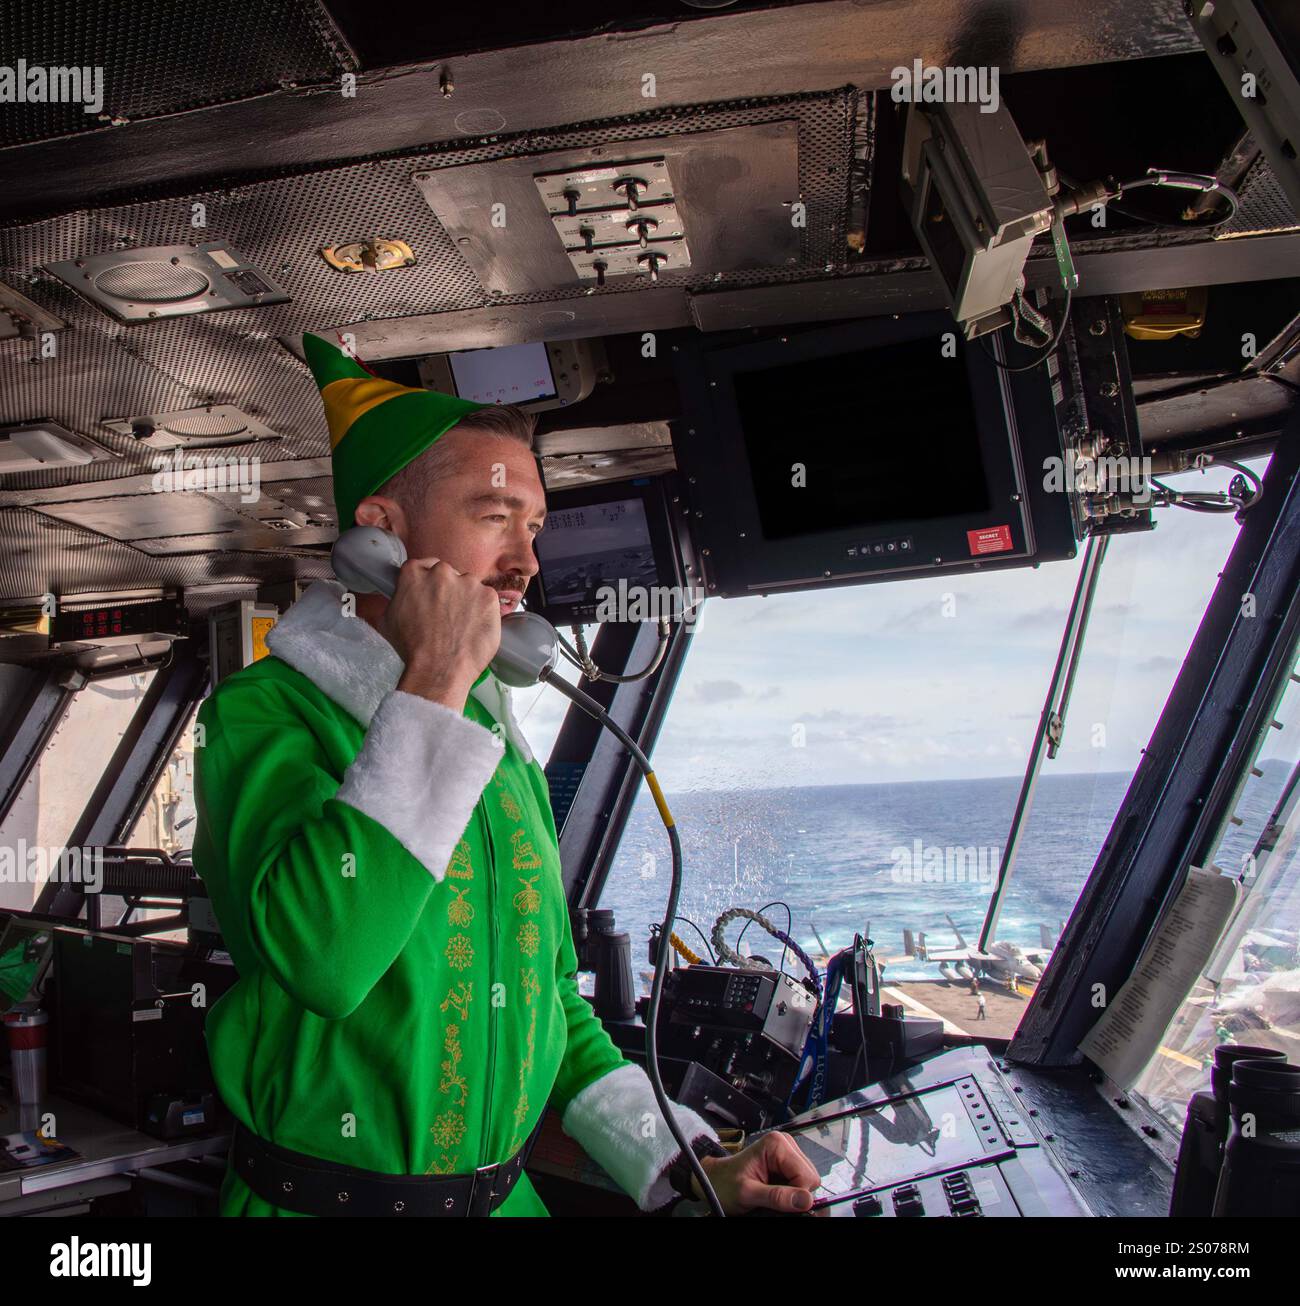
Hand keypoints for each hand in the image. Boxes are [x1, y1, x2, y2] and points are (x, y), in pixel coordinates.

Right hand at [381, 556, 501, 707]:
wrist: (439, 669)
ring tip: (461, 625)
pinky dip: (483, 611)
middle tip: (446, 614)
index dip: (429, 582)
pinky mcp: (489, 596)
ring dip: (467, 600)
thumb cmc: (412, 649)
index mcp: (414, 573)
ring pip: (469, 586)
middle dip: (448, 590)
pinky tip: (474, 628)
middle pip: (448, 575)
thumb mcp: (386, 620)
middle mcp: (442, 572)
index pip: (423, 566)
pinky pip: (487, 599)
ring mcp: (468, 583)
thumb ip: (393, 600)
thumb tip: (391, 597)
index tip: (431, 594)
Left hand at [690, 1133, 820, 1214]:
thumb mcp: (748, 1193)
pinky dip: (790, 1191)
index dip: (798, 1194)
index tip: (780, 1203)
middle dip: (795, 1193)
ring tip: (771, 1193)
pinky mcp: (786, 1163)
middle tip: (772, 1198)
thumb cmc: (725, 1184)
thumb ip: (777, 1197)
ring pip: (807, 1181)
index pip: (807, 1176)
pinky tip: (775, 1191)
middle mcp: (785, 1144)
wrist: (715, 1181)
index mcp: (777, 1144)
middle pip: (810, 1177)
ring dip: (793, 1193)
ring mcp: (787, 1153)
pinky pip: (800, 1182)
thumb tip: (805, 1200)